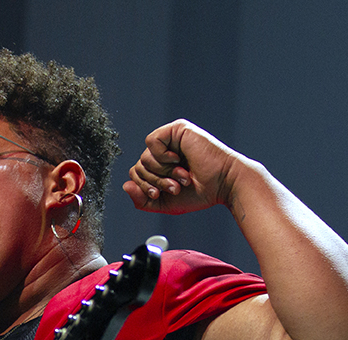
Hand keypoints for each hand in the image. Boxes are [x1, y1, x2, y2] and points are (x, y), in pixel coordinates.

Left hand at [123, 119, 244, 214]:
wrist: (223, 184)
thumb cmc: (199, 193)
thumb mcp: (165, 202)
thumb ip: (143, 200)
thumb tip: (125, 185)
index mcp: (161, 165)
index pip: (136, 174)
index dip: (144, 187)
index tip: (160, 194)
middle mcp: (164, 150)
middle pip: (138, 166)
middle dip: (155, 181)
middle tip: (176, 186)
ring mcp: (170, 139)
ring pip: (144, 157)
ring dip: (163, 172)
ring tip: (182, 175)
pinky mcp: (177, 129)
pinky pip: (152, 141)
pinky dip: (163, 156)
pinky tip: (178, 159)